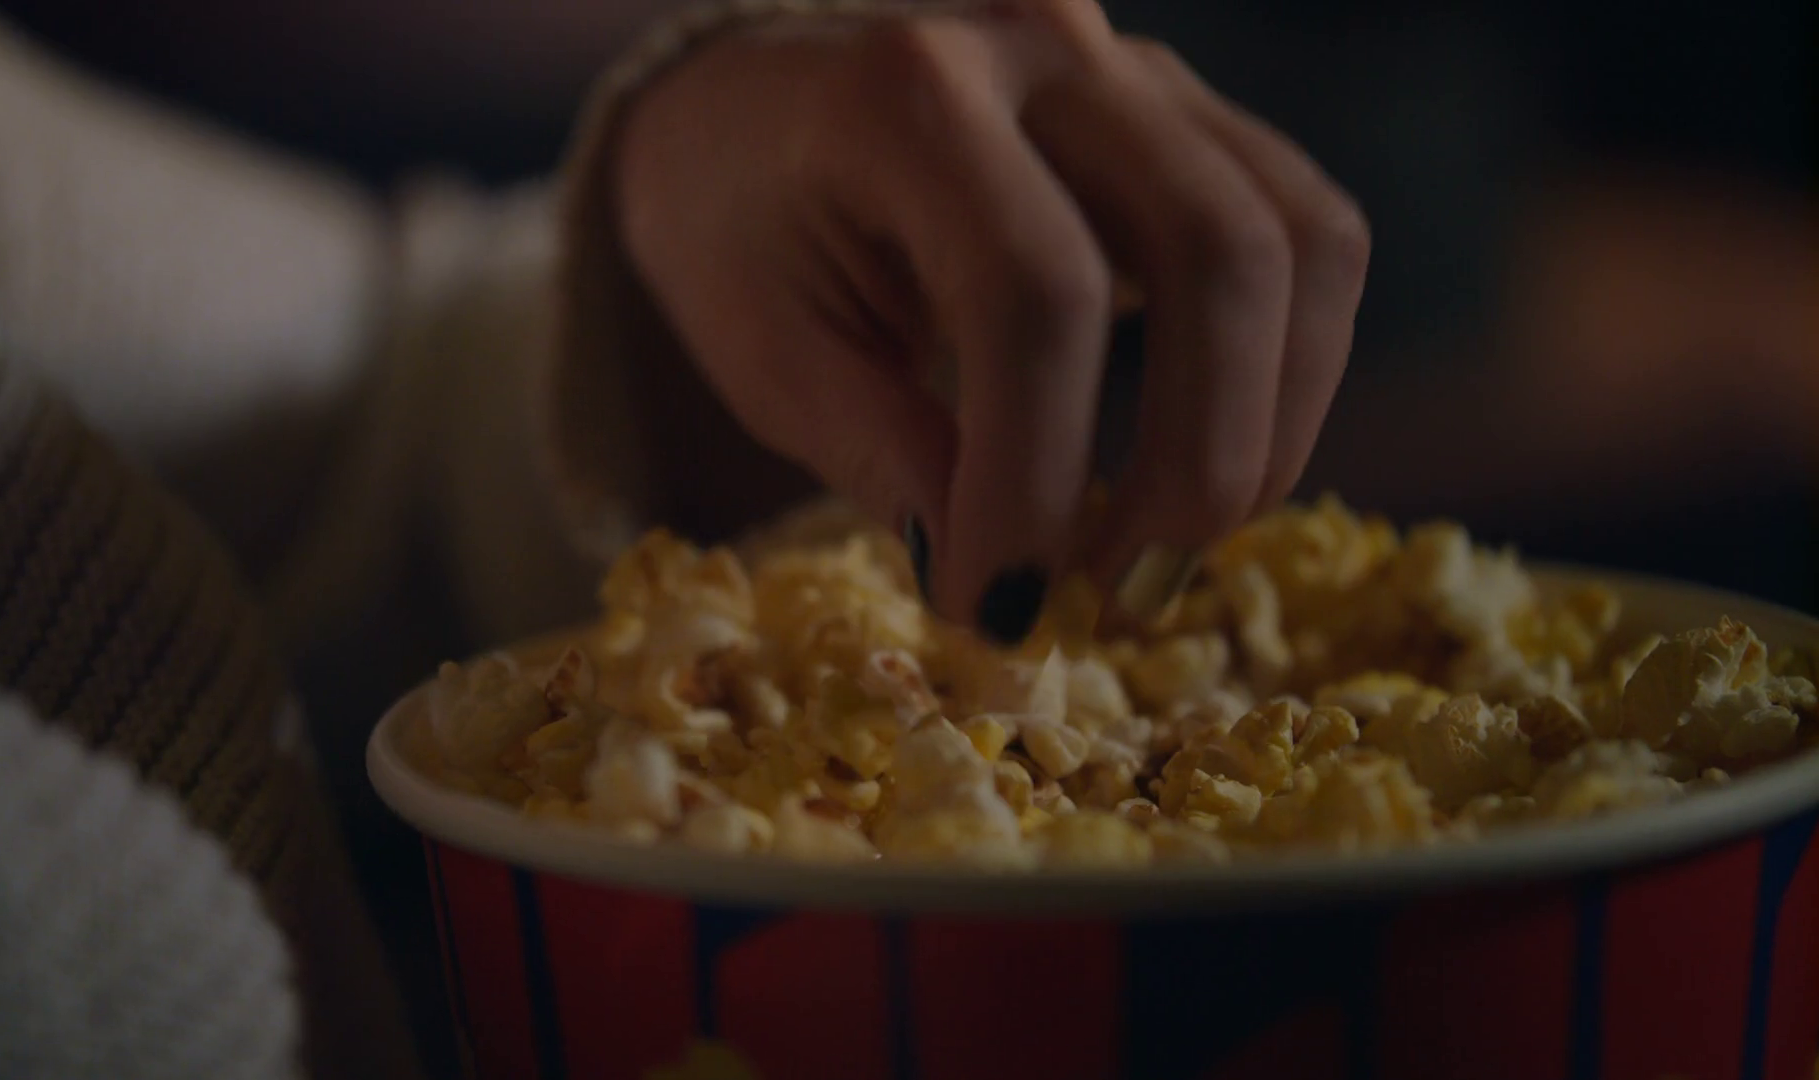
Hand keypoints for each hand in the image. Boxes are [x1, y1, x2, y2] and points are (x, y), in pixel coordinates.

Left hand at [615, 0, 1368, 642]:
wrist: (746, 97)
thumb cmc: (733, 222)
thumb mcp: (761, 348)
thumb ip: (879, 451)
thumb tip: (1005, 583)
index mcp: (907, 95)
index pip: (1034, 298)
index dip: (1038, 478)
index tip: (1002, 607)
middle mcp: (1048, 47)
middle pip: (1218, 255)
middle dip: (1195, 464)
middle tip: (1121, 595)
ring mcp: (1137, 66)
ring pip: (1301, 243)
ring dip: (1267, 427)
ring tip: (1167, 546)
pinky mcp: (1188, 111)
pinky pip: (1305, 235)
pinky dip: (1284, 370)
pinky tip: (1204, 456)